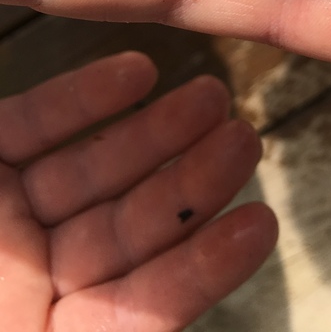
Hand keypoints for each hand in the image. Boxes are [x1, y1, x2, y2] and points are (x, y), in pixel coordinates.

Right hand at [0, 51, 276, 331]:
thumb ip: (113, 331)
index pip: (135, 309)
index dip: (199, 270)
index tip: (260, 225)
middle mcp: (26, 278)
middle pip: (125, 229)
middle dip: (191, 184)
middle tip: (245, 139)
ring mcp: (3, 214)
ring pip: (92, 170)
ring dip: (155, 131)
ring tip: (213, 96)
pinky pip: (34, 124)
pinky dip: (84, 96)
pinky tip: (138, 70)